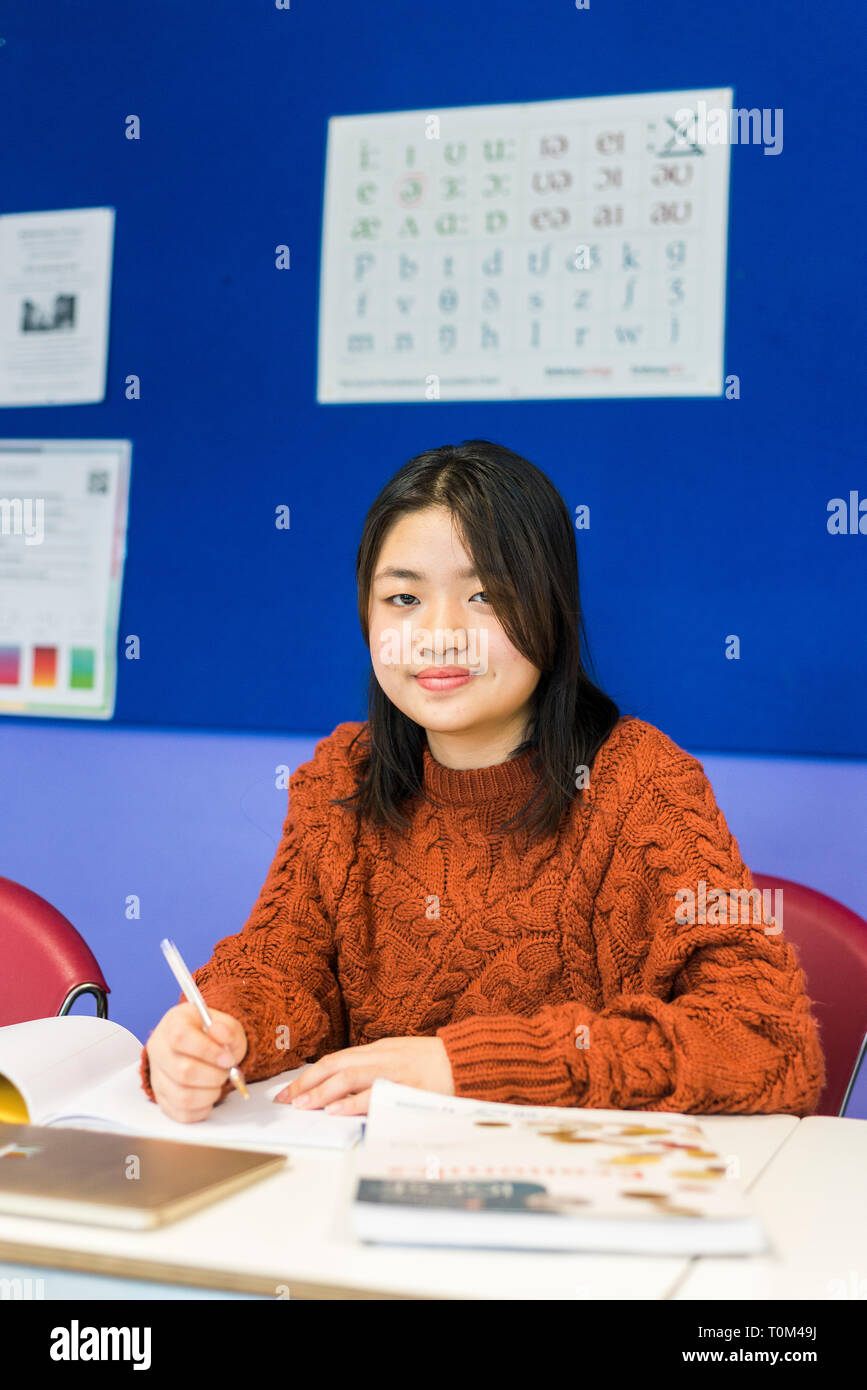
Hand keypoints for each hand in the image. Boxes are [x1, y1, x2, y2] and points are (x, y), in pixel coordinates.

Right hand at [146, 1002, 247, 1122]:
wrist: (199, 1046)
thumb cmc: (211, 1035)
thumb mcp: (225, 1024)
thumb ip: (227, 1028)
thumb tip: (220, 1032)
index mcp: (172, 1024)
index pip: (180, 1037)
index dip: (207, 1051)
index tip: (228, 1058)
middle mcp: (159, 1049)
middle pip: (183, 1071)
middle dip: (215, 1075)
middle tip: (227, 1071)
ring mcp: (157, 1076)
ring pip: (182, 1096)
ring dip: (210, 1094)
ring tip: (218, 1083)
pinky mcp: (162, 1098)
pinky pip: (181, 1113)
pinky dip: (202, 1108)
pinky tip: (209, 1094)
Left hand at [274, 1036, 454, 1115]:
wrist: (467, 1059)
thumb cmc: (433, 1062)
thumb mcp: (398, 1056)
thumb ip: (373, 1068)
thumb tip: (343, 1086)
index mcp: (378, 1049)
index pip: (334, 1060)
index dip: (309, 1075)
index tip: (288, 1091)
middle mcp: (381, 1056)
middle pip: (335, 1065)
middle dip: (306, 1083)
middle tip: (285, 1100)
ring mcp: (393, 1071)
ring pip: (349, 1077)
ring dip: (322, 1092)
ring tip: (302, 1105)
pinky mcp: (406, 1087)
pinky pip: (374, 1094)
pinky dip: (353, 1102)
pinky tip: (336, 1110)